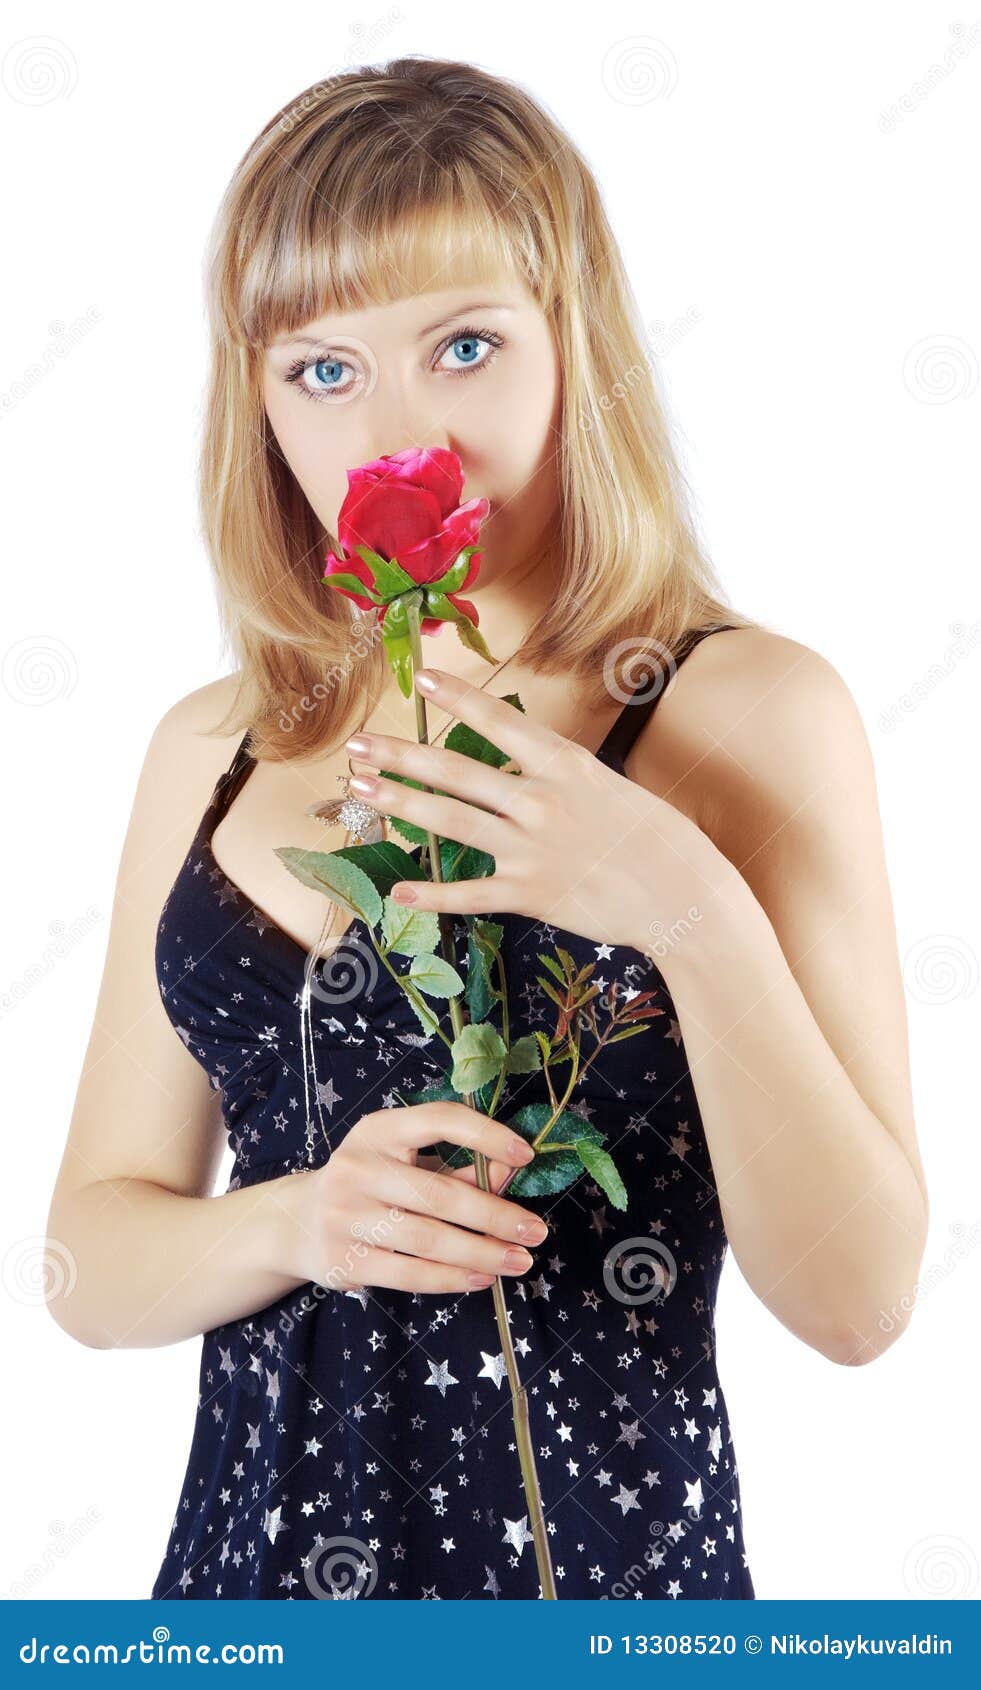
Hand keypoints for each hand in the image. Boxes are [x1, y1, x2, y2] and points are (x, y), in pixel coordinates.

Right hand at [278, 1100, 549, 1294]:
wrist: (295, 1223)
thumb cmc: (370, 1185)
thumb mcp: (405, 1161)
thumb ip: (456, 1166)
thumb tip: (511, 1171)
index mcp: (378, 1130)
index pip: (439, 1120)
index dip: (485, 1135)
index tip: (526, 1154)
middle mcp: (358, 1168)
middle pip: (439, 1195)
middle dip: (495, 1215)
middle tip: (536, 1230)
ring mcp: (347, 1216)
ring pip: (428, 1240)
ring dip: (482, 1253)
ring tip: (519, 1261)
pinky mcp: (345, 1260)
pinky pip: (409, 1273)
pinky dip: (452, 1279)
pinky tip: (482, 1278)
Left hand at [345, 666, 721, 954]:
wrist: (687, 897)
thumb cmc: (659, 839)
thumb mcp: (612, 788)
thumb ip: (563, 777)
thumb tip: (526, 767)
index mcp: (566, 766)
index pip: (500, 721)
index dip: (457, 698)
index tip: (421, 679)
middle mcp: (541, 801)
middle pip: (457, 771)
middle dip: (401, 755)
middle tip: (356, 745)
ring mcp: (532, 849)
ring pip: (451, 823)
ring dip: (400, 805)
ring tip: (360, 791)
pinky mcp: (531, 893)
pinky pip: (470, 893)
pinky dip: (431, 894)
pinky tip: (398, 889)